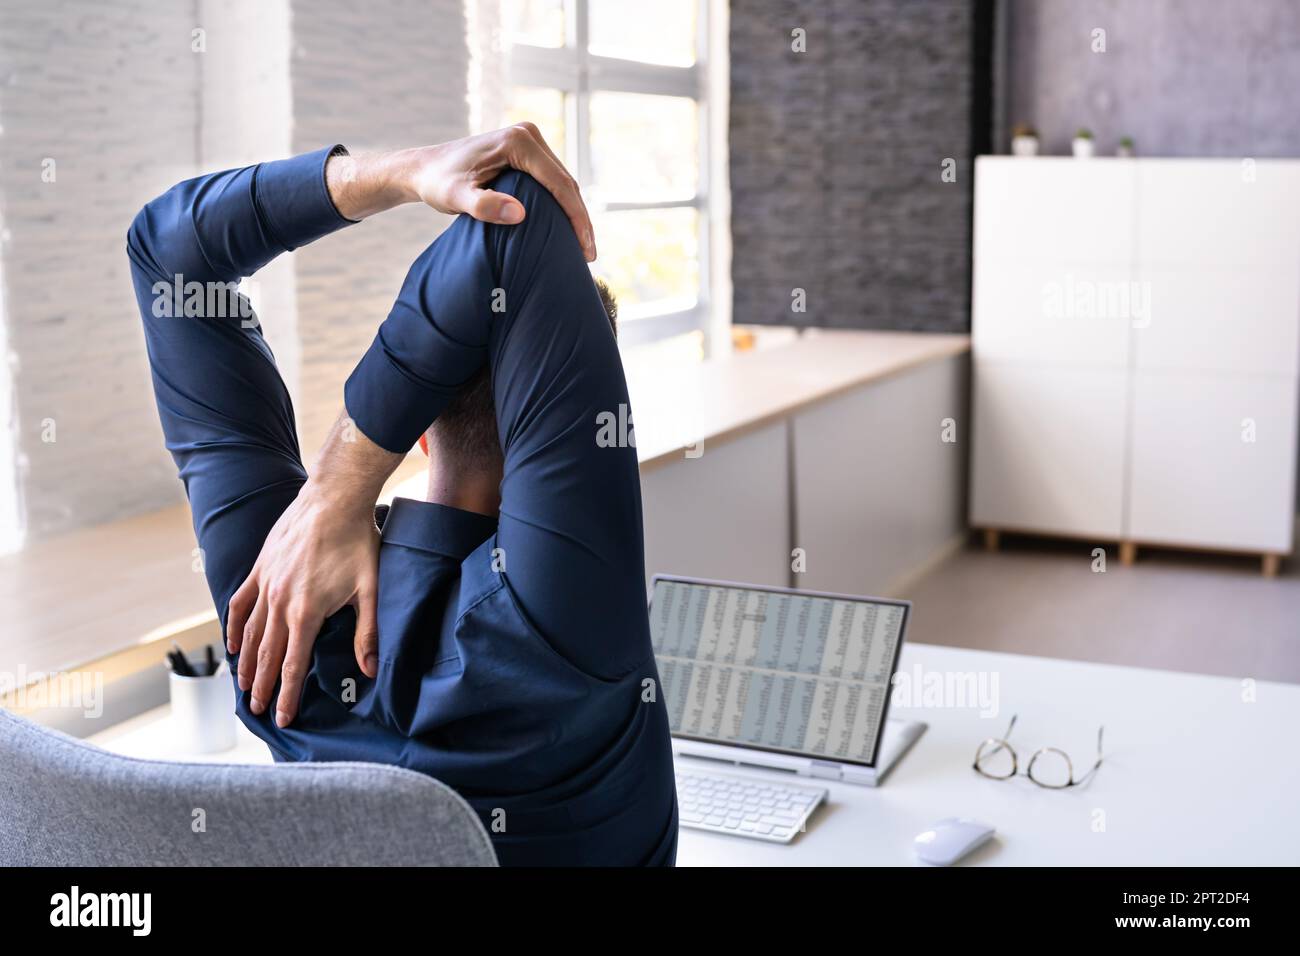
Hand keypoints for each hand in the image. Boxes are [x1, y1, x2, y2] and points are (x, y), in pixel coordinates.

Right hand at [225, 477, 380, 726]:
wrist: (334, 499)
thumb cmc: (356, 542)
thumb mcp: (371, 590)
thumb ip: (367, 633)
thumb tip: (371, 670)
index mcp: (306, 613)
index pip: (293, 665)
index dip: (286, 695)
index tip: (282, 717)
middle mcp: (279, 602)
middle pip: (267, 655)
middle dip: (262, 686)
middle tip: (257, 709)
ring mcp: (266, 584)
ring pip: (249, 633)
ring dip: (246, 662)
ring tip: (243, 685)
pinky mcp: (260, 568)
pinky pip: (240, 603)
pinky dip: (234, 626)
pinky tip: (232, 642)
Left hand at [326, 125, 594, 259]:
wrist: (424, 168)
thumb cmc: (437, 183)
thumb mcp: (456, 198)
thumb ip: (484, 205)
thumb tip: (520, 214)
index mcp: (517, 142)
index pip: (558, 183)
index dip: (576, 218)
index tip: (585, 248)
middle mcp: (528, 135)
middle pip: (566, 182)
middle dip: (580, 219)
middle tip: (590, 255)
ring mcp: (529, 141)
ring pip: (563, 182)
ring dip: (574, 213)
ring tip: (582, 247)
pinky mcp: (526, 151)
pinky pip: (552, 181)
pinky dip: (562, 205)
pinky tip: (565, 229)